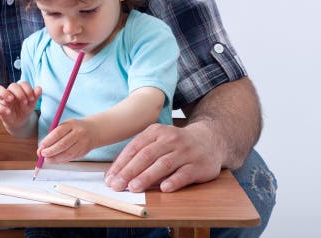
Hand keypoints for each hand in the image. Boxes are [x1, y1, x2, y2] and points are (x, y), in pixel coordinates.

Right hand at [0, 82, 40, 132]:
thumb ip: (35, 95)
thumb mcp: (32, 103)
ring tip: (12, 99)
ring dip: (5, 93)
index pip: (21, 83)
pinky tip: (9, 112)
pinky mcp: (0, 109)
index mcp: (18, 89)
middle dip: (20, 93)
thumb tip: (39, 88)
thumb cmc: (25, 109)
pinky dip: (2, 108)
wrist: (21, 121)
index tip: (32, 99)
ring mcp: (3, 100)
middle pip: (12, 85)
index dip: (27, 89)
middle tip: (25, 102)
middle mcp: (10, 92)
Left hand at [37, 118, 95, 162]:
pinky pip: (71, 158)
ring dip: (55, 158)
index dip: (48, 141)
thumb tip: (41, 148)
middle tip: (42, 154)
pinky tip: (56, 160)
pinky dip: (62, 160)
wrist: (94, 130)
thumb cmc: (75, 128)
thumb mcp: (66, 125)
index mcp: (72, 124)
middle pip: (63, 144)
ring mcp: (83, 143)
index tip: (41, 146)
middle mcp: (78, 133)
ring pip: (67, 154)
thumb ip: (54, 135)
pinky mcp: (84, 152)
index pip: (58, 133)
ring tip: (47, 160)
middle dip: (51, 151)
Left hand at [105, 121, 222, 191]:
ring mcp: (185, 151)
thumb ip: (140, 154)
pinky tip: (164, 189)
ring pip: (163, 164)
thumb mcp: (158, 141)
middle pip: (146, 156)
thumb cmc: (176, 145)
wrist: (210, 140)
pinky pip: (185, 173)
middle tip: (117, 186)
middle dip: (129, 172)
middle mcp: (170, 139)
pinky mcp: (199, 165)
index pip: (134, 148)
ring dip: (147, 177)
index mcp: (156, 131)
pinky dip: (174, 181)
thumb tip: (117, 174)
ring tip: (134, 188)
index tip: (110, 178)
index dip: (121, 164)